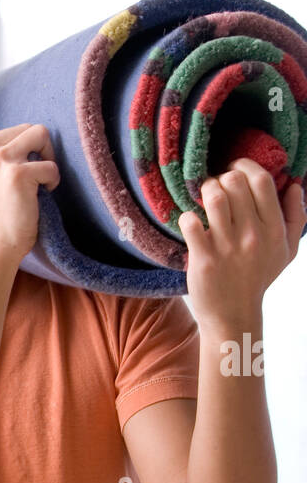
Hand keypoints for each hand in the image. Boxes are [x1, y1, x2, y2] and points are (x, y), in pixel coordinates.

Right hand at [0, 123, 59, 264]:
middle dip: (39, 150)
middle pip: (28, 128)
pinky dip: (52, 182)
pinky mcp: (18, 174)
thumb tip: (5, 142)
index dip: (22, 151)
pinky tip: (41, 197)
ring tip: (41, 181)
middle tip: (36, 175)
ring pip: (41, 135)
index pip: (10, 131)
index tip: (17, 174)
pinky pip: (51, 166)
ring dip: (47, 158)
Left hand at [180, 159, 305, 332]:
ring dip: (204, 191)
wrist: (233, 315)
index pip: (261, 181)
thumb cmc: (258, 279)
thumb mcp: (286, 251)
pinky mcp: (203, 259)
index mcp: (274, 229)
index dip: (244, 166)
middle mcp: (253, 235)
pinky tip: (191, 223)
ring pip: (214, 196)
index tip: (234, 169)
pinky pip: (191, 222)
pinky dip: (187, 217)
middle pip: (235, 182)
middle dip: (221, 177)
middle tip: (216, 187)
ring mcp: (227, 247)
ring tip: (203, 200)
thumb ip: (296, 217)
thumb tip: (294, 185)